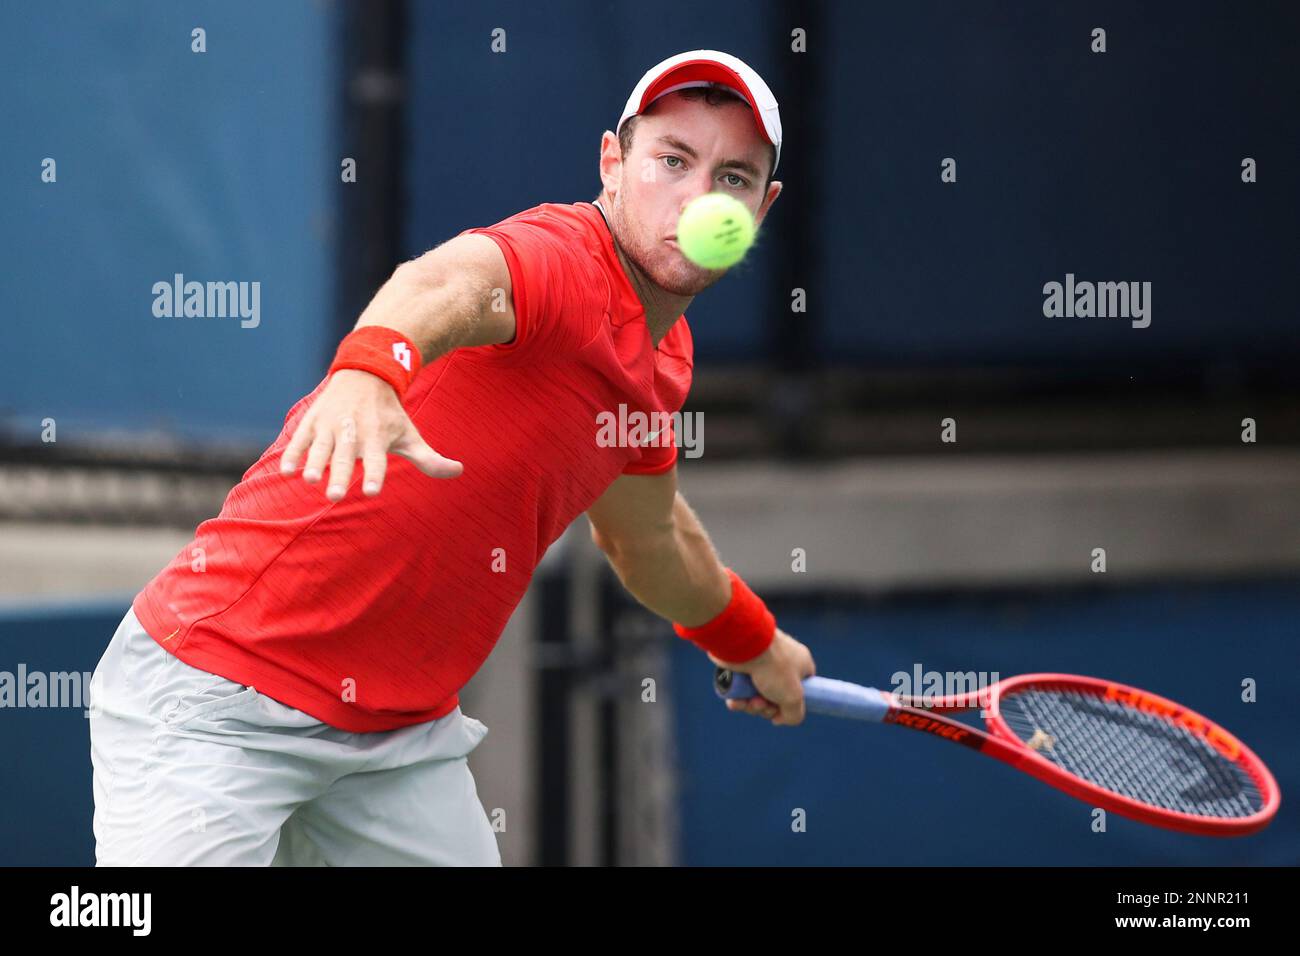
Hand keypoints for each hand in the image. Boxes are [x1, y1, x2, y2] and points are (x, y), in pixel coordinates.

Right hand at [279, 369, 462, 499]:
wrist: (366, 372)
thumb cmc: (390, 414)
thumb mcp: (411, 433)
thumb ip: (430, 459)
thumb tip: (459, 471)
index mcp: (378, 437)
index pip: (377, 460)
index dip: (373, 475)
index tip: (370, 492)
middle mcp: (354, 431)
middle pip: (346, 456)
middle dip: (339, 474)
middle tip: (333, 495)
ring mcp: (331, 425)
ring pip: (321, 447)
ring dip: (314, 463)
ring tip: (309, 480)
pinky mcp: (313, 420)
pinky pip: (301, 438)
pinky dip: (293, 453)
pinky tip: (287, 471)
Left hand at [709, 628, 814, 725]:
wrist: (742, 644)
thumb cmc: (773, 666)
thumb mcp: (793, 697)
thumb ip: (794, 714)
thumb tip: (780, 719)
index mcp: (800, 664)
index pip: (802, 689)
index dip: (792, 704)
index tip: (783, 710)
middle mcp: (780, 662)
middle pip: (776, 698)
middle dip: (767, 708)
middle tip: (761, 704)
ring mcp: (759, 664)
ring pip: (756, 696)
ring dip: (752, 706)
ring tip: (749, 702)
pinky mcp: (740, 666)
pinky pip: (740, 690)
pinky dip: (738, 700)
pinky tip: (736, 702)